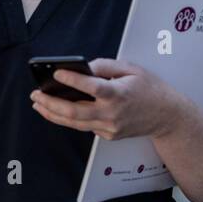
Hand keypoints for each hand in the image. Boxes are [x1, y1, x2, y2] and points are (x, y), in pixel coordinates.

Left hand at [28, 58, 192, 140]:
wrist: (167, 117)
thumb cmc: (150, 89)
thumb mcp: (132, 69)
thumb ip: (106, 66)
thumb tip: (83, 66)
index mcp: (119, 94)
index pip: (92, 87)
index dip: (73, 80)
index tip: (56, 74)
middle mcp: (112, 114)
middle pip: (74, 112)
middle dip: (50, 103)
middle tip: (35, 94)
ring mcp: (109, 128)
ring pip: (74, 123)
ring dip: (52, 113)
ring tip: (38, 104)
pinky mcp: (108, 135)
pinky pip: (84, 126)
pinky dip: (68, 119)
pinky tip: (55, 110)